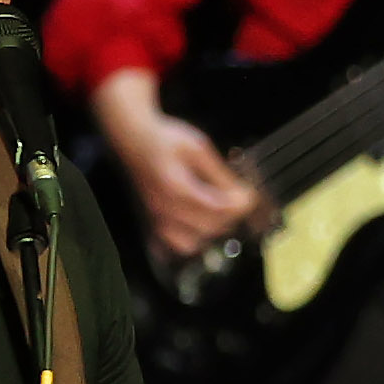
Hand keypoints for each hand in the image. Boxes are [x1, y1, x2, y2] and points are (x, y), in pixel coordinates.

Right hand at [91, 66, 264, 261]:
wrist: (133, 138)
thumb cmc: (165, 138)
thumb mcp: (197, 147)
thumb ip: (219, 173)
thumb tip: (241, 194)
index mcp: (176, 187)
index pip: (217, 208)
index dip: (239, 205)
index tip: (250, 195)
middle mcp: (164, 207)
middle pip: (209, 227)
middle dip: (231, 216)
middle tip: (240, 201)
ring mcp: (156, 218)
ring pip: (194, 241)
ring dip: (213, 229)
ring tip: (221, 210)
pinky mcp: (152, 221)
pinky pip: (175, 245)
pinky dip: (192, 240)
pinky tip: (202, 224)